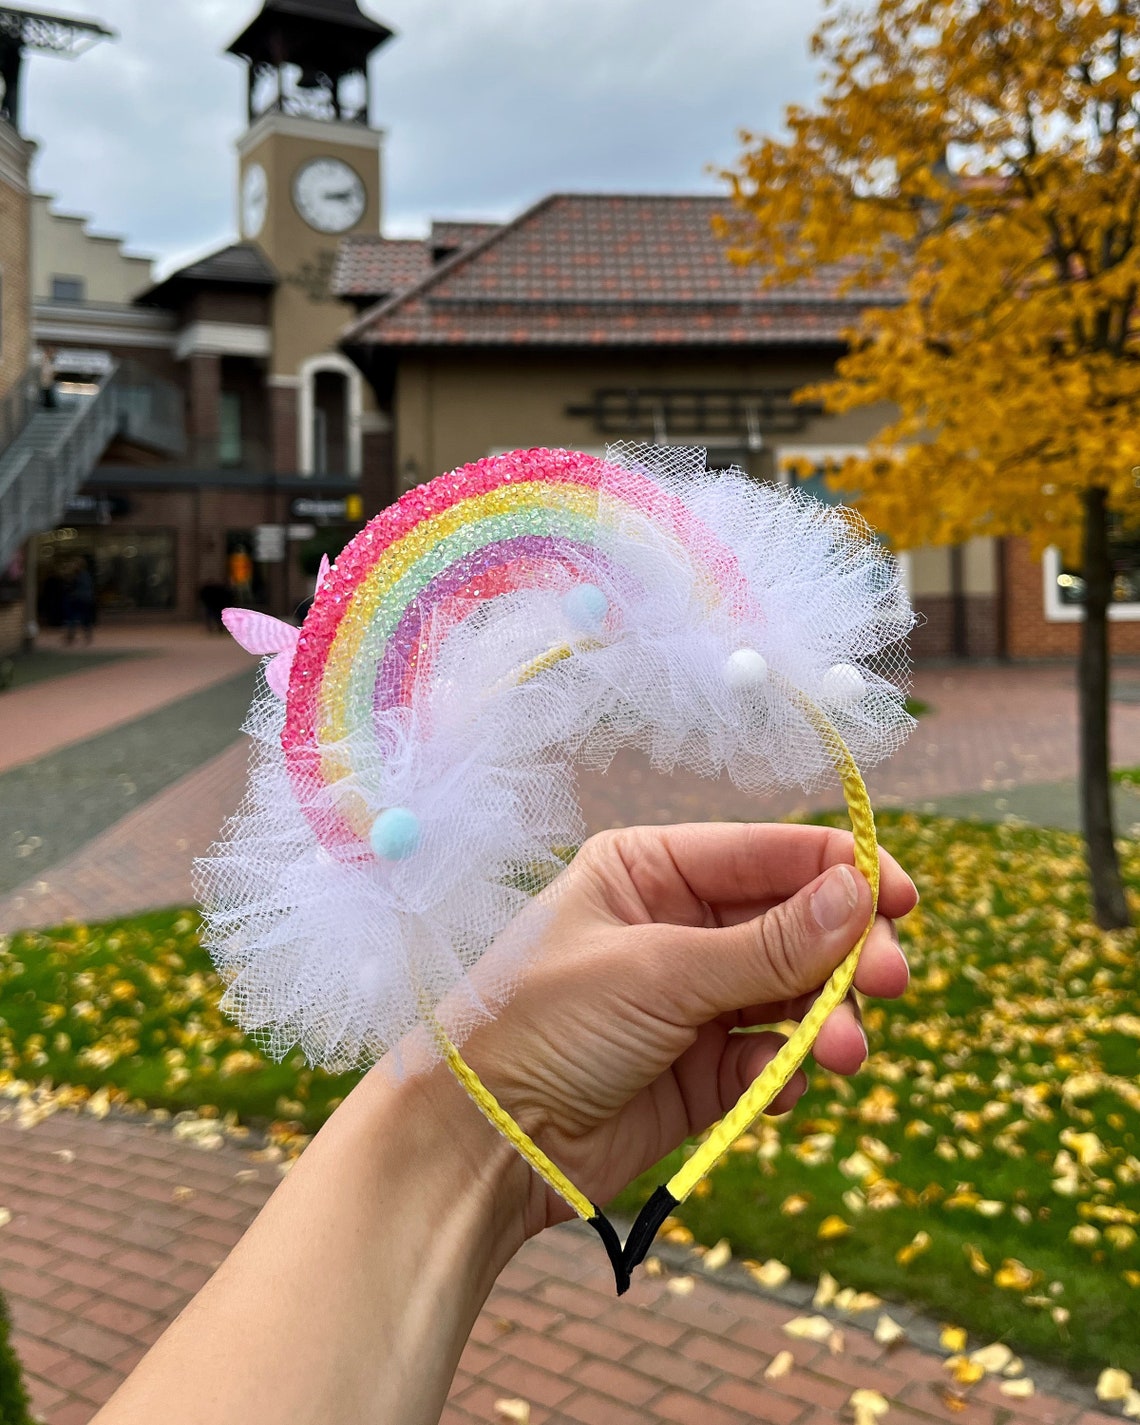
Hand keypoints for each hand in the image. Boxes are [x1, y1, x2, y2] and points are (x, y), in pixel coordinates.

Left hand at [459, 822, 916, 1238]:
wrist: (481, 1142)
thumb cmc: (543, 1023)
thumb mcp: (658, 971)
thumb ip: (767, 943)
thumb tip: (862, 892)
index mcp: (651, 869)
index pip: (768, 853)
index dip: (841, 870)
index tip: (901, 899)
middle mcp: (677, 925)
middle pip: (795, 923)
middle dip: (845, 951)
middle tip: (886, 983)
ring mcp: (691, 999)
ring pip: (794, 993)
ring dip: (827, 1018)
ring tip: (840, 1051)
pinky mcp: (701, 1069)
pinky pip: (771, 1055)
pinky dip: (787, 1067)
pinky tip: (779, 1084)